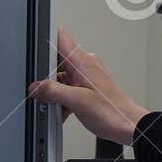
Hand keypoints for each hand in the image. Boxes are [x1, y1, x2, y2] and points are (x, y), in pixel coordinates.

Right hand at [28, 28, 148, 145]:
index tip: (32, 50)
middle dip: (45, 75)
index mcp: (83, 62)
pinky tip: (63, 110)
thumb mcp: (77, 101)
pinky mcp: (88, 87)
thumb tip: (36, 87)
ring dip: (54, 90)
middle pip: (56, 59)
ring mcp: (87, 75)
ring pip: (61, 76)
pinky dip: (62, 98)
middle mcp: (85, 65)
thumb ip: (53, 91)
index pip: (60, 36)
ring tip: (58, 104)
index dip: (44, 38)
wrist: (128, 125)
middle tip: (43, 91)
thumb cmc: (112, 112)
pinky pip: (68, 87)